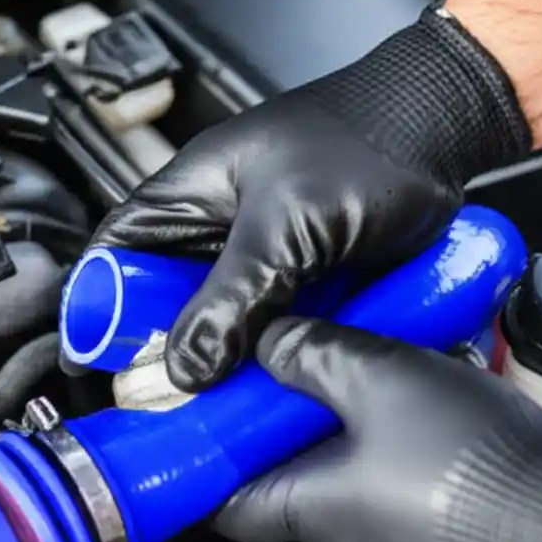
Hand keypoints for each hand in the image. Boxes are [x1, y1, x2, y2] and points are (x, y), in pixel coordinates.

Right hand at [91, 6, 530, 390]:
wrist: (446, 135)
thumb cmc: (363, 141)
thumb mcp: (284, 224)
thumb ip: (232, 296)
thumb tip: (187, 366)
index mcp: (189, 196)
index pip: (115, 256)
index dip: (97, 309)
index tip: (94, 362)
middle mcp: (219, 231)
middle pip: (166, 305)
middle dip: (166, 352)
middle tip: (168, 399)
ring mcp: (265, 261)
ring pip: (223, 327)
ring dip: (225, 364)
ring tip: (219, 407)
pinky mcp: (307, 287)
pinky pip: (273, 334)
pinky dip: (272, 362)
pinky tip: (272, 390)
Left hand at [215, 317, 541, 541]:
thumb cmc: (476, 469)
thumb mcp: (377, 378)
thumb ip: (312, 352)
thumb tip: (270, 341)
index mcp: (310, 508)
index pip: (223, 495)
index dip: (212, 448)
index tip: (215, 406)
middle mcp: (343, 540)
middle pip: (290, 473)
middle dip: (293, 417)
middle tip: (304, 364)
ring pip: (350, 474)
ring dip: (354, 423)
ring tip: (377, 370)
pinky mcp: (440, 540)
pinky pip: (399, 484)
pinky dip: (399, 442)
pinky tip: (430, 404)